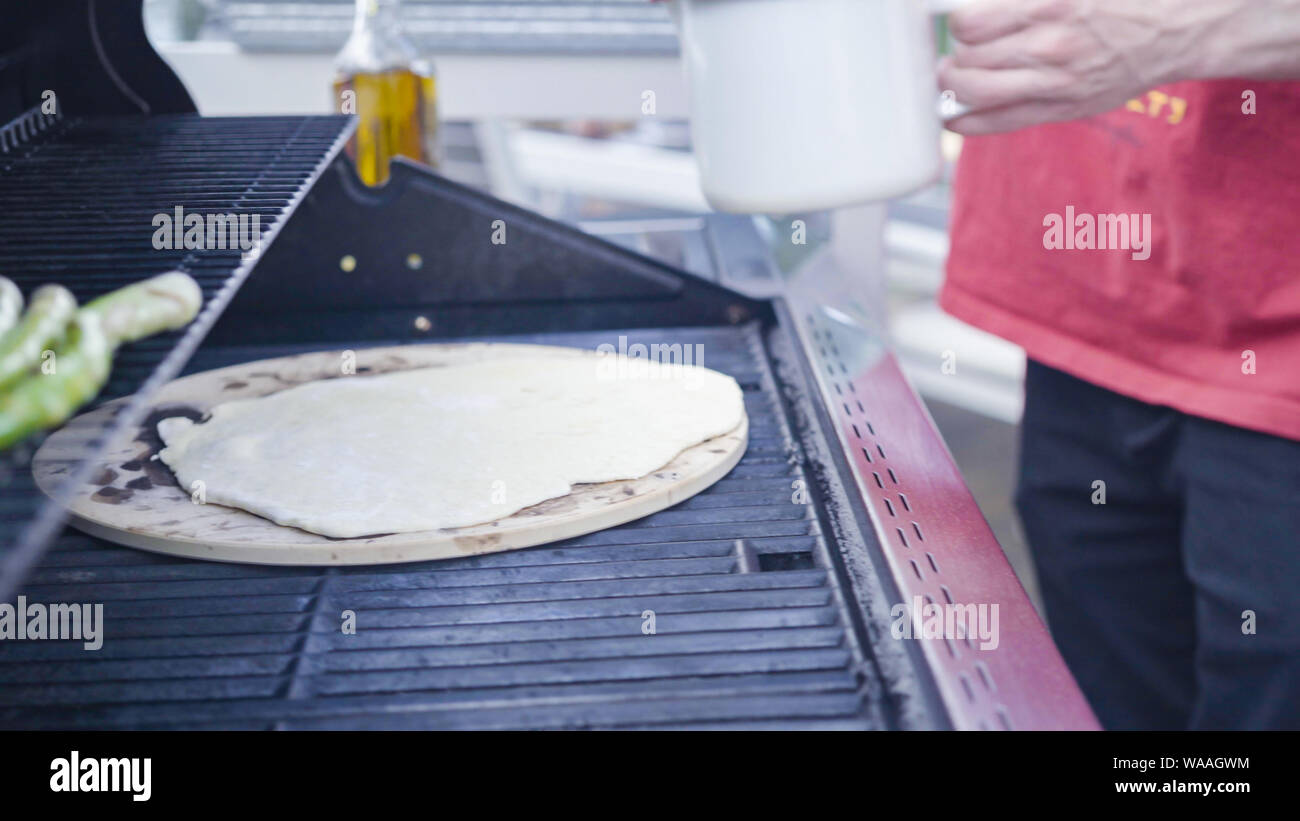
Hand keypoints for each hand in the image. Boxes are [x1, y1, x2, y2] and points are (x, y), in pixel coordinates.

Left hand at [938, 0, 1299, 134]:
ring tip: (955, 77)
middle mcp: (1049, 45)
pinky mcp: (1063, 109)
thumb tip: (979, 8)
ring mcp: (1055, 82)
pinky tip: (953, 114)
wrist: (1179, 28)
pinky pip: (998, 123)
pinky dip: (965, 121)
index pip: (969, 23)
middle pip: (966, 59)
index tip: (963, 23)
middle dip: (955, 55)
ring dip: (954, 85)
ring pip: (974, 92)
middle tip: (957, 53)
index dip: (958, 24)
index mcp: (1049, 4)